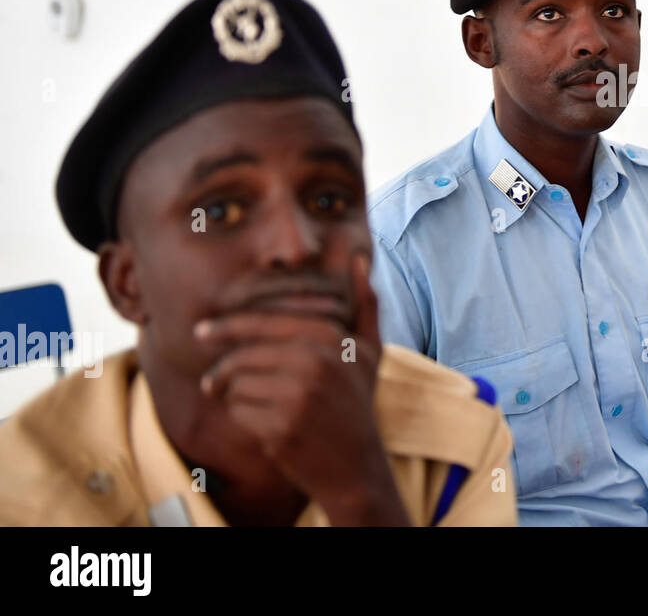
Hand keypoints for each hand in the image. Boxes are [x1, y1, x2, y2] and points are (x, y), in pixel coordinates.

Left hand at [195, 252, 410, 524]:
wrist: (356, 465)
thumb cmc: (357, 402)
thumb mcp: (369, 350)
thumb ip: (364, 302)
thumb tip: (359, 259)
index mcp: (330, 337)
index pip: (264, 322)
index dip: (228, 326)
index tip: (202, 331)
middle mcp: (315, 362)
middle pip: (244, 354)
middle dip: (222, 368)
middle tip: (211, 380)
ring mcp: (298, 396)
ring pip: (237, 383)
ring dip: (233, 394)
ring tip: (246, 403)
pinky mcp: (281, 428)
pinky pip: (238, 411)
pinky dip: (241, 417)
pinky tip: (261, 423)